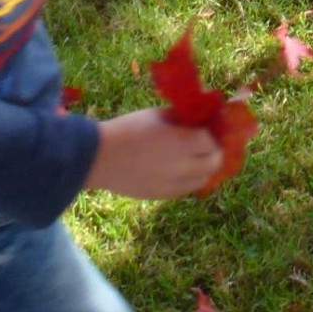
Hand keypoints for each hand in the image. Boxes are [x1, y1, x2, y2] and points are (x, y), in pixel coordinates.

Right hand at [86, 107, 224, 200]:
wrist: (98, 158)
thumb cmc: (127, 130)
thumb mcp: (156, 115)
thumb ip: (181, 118)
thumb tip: (198, 118)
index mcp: (181, 143)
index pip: (210, 140)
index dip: (210, 133)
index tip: (206, 128)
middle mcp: (182, 167)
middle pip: (213, 163)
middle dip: (213, 151)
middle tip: (206, 143)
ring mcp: (173, 185)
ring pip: (203, 180)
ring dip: (204, 167)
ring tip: (195, 157)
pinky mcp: (162, 196)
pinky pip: (187, 189)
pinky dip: (190, 179)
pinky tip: (181, 169)